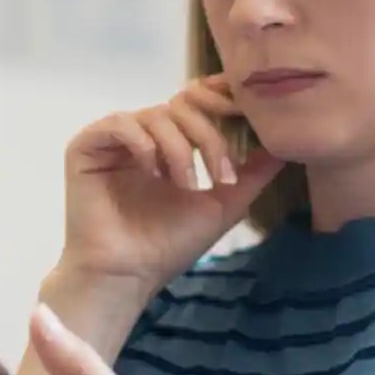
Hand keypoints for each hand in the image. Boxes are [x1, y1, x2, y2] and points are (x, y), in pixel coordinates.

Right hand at [55, 74, 283, 298]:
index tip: (246, 115)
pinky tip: (154, 173)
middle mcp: (143, 134)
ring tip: (187, 187)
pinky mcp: (87, 146)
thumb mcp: (225, 203)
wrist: (128, 276)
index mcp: (171, 142)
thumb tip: (287, 145)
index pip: (197, 101)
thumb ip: (254, 173)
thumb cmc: (170, 245)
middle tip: (222, 174)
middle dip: (210, 135)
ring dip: (181, 150)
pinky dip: (144, 144)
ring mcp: (114, 139)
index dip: (221, 98)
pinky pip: (121, 123)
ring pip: (157, 115)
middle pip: (183, 104)